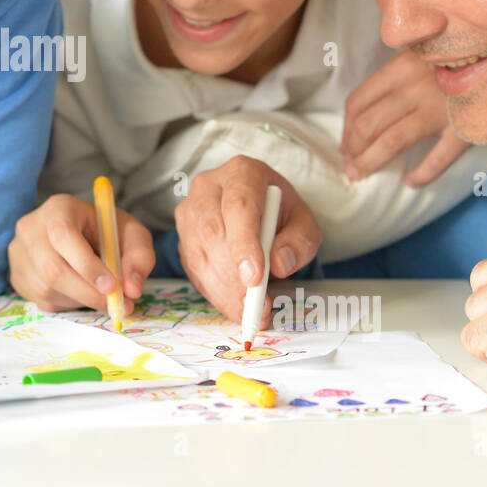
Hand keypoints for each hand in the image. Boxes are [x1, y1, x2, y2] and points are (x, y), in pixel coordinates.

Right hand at [8, 193, 154, 312]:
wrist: (81, 233)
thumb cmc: (106, 232)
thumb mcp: (131, 234)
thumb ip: (139, 257)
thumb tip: (132, 289)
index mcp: (59, 208)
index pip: (64, 236)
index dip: (87, 265)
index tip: (112, 286)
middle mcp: (31, 228)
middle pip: (51, 268)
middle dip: (87, 292)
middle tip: (114, 303)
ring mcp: (19, 253)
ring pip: (47, 288)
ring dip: (80, 299)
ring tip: (99, 294)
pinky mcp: (17, 276)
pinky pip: (42, 300)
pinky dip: (68, 303)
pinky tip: (80, 291)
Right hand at [173, 155, 320, 322]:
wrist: (259, 210)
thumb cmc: (281, 215)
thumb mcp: (304, 224)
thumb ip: (299, 242)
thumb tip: (279, 263)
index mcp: (243, 173)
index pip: (239, 205)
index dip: (244, 244)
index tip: (254, 278)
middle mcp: (209, 186)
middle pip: (213, 230)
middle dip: (233, 276)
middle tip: (256, 307)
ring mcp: (189, 209)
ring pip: (198, 252)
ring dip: (222, 289)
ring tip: (249, 312)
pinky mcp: (182, 235)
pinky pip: (192, 267)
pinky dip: (213, 292)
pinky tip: (233, 305)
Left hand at [342, 50, 472, 185]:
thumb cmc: (465, 58)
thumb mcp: (427, 53)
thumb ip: (400, 74)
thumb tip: (367, 111)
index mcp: (404, 65)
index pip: (359, 100)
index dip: (346, 127)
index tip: (345, 144)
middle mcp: (418, 85)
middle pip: (369, 124)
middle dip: (353, 150)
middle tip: (351, 167)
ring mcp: (442, 107)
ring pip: (392, 141)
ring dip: (371, 162)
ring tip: (362, 175)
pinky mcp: (468, 127)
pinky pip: (438, 159)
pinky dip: (421, 175)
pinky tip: (410, 182)